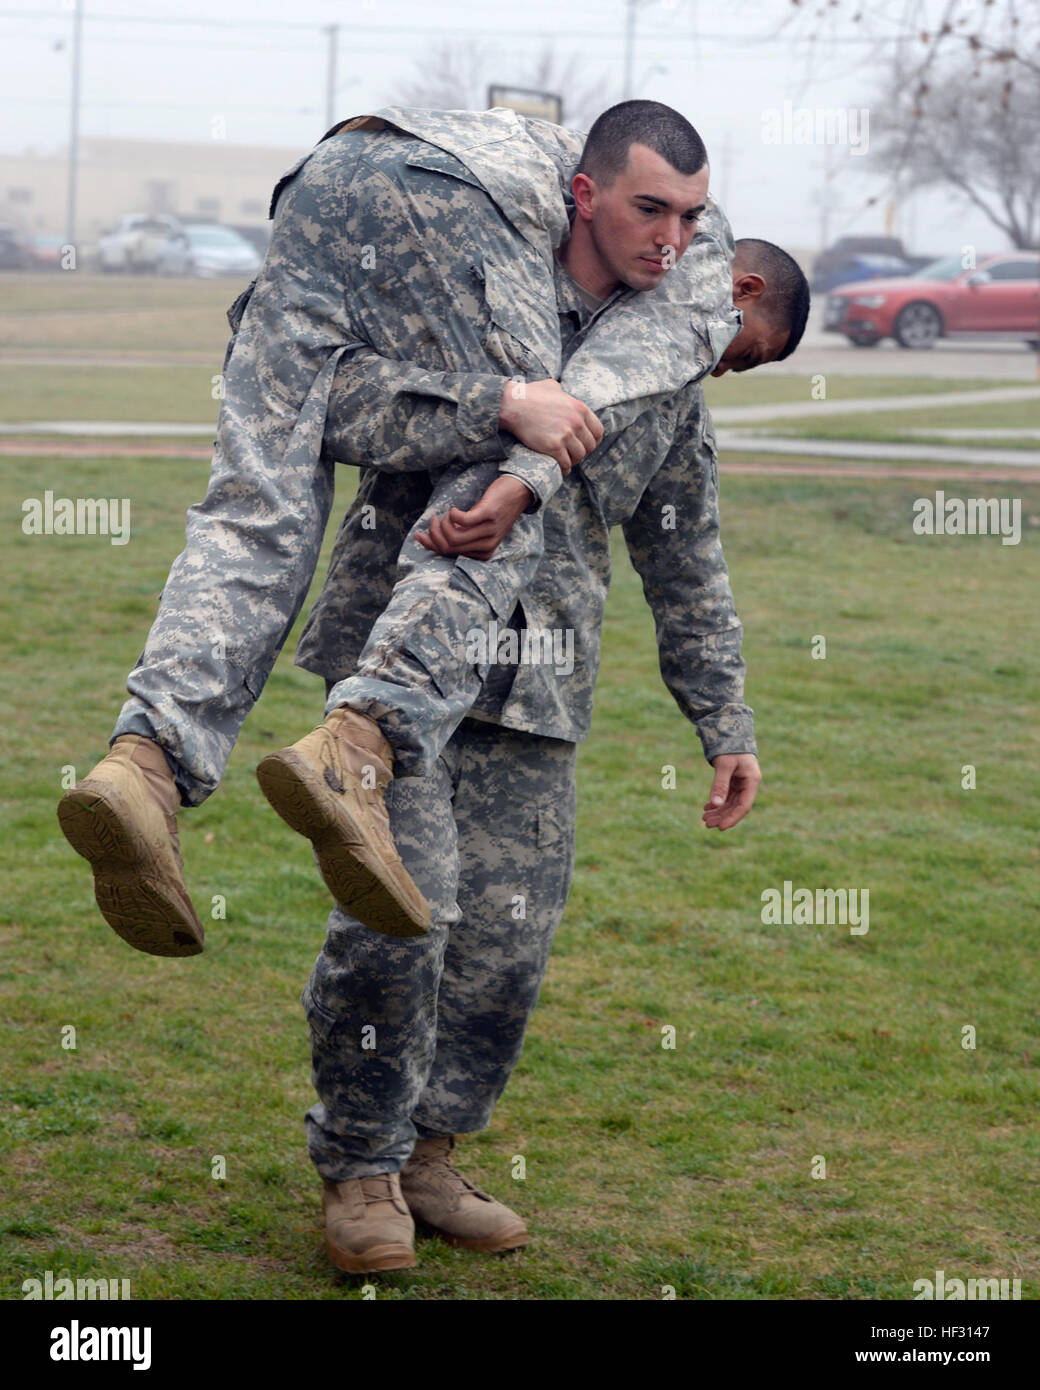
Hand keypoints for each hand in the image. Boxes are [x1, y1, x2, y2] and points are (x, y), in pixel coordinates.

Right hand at [415, 475, 533, 559]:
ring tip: (445, 515)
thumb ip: (458, 536)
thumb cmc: (493, 509)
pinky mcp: (489, 515)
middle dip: (434, 533)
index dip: (431, 545)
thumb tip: (428, 538)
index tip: (419, 534)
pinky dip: (453, 515)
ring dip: (443, 524)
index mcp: (483, 553)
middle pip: (449, 546)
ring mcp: (489, 530)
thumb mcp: (476, 528)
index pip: (450, 553)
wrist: (517, 492)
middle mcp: (487, 545)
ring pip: (454, 537)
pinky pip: (462, 521)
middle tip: (433, 519)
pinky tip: (454, 509)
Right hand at [499, 378, 603, 473]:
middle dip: (583, 452)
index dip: (593, 441)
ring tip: (566, 461)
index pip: (598, 431)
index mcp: (580, 408)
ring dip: (573, 461)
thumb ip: (563, 393)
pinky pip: (565, 463)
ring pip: (579, 456)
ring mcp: (565, 434)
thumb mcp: (552, 387)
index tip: (586, 445)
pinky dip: (564, 468)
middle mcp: (576, 422)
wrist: (513, 404)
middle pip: (590, 446)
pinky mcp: (553, 446)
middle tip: (573, 454)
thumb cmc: (530, 394)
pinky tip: (560, 469)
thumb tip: (562, 394)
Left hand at [702, 753, 761, 830]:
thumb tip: (715, 804)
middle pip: (736, 807)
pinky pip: (727, 796)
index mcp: (752, 781)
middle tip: (706, 824)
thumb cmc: (730, 746)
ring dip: (718, 811)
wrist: (731, 731)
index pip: (744, 806)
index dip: (732, 818)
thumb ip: (719, 784)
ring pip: (731, 803)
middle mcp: (749, 784)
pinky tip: (707, 807)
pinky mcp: (735, 781)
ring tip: (704, 818)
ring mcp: (742, 783)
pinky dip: (717, 802)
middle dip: (722, 816)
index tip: (720, 827)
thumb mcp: (724, 765)